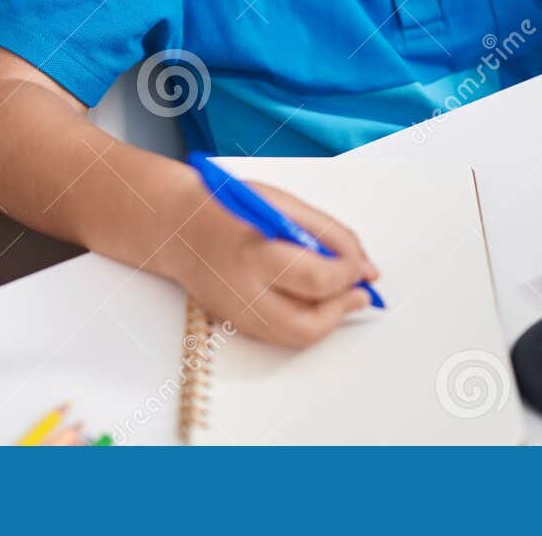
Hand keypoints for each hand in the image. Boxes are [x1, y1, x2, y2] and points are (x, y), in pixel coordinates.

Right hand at [167, 179, 379, 348]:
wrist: (175, 225)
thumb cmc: (227, 206)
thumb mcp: (281, 204)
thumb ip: (329, 235)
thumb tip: (366, 268)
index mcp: (255, 253)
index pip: (318, 280)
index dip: (349, 274)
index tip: (361, 265)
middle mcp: (243, 293)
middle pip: (308, 325)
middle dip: (343, 309)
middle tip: (359, 292)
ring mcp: (236, 315)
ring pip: (297, 337)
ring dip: (329, 319)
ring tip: (341, 295)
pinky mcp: (235, 324)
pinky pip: (281, 335)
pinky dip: (305, 321)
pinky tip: (314, 299)